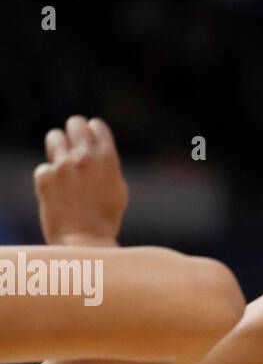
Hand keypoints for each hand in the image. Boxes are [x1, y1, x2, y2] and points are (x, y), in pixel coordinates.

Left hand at [35, 117, 127, 246]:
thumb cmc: (106, 217)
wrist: (85, 240)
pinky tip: (55, 191)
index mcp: (107, 157)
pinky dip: (48, 177)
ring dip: (57, 147)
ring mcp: (63, 167)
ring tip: (60, 161)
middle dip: (74, 131)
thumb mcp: (118, 187)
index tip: (90, 137)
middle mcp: (85, 157)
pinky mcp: (45, 179)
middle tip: (72, 142)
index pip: (96, 125)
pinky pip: (43, 168)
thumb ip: (108, 166)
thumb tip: (98, 155)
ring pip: (54, 137)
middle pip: (75, 123)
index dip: (93, 130)